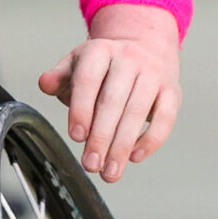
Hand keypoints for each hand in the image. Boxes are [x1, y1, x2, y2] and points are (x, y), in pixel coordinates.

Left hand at [38, 4, 180, 182]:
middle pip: (113, 101)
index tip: (77, 137)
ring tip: (110, 171)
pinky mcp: (172, 91)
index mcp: (100, 51)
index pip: (88, 80)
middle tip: (91, 165)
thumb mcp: (78, 64)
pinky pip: (165, 118)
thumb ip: (59, 77)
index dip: (81, 109)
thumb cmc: (105, 66)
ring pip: (138, 112)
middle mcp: (128, 59)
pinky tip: (134, 156)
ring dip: (122, 146)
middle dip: (101, 137)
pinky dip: (151, 140)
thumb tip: (45, 83)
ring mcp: (153, 74)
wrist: (145, 47)